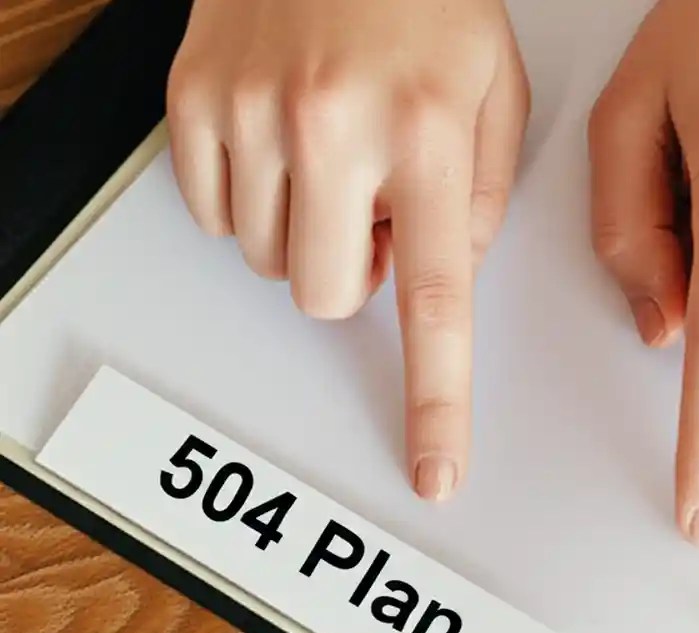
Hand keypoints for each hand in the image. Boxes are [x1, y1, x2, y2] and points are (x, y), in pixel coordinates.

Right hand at [168, 0, 529, 499]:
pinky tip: (282, 141)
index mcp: (425, 131)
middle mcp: (333, 127)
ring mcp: (253, 114)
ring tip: (331, 156)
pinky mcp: (195, 102)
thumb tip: (436, 275)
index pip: (435, 297)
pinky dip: (252, 199)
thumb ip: (479, 196)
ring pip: (269, 263)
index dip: (435, 397)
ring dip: (306, 232)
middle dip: (355, 274)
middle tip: (374, 210)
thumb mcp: (493, 90)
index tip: (434, 466)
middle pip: (328, 296)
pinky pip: (216, 216)